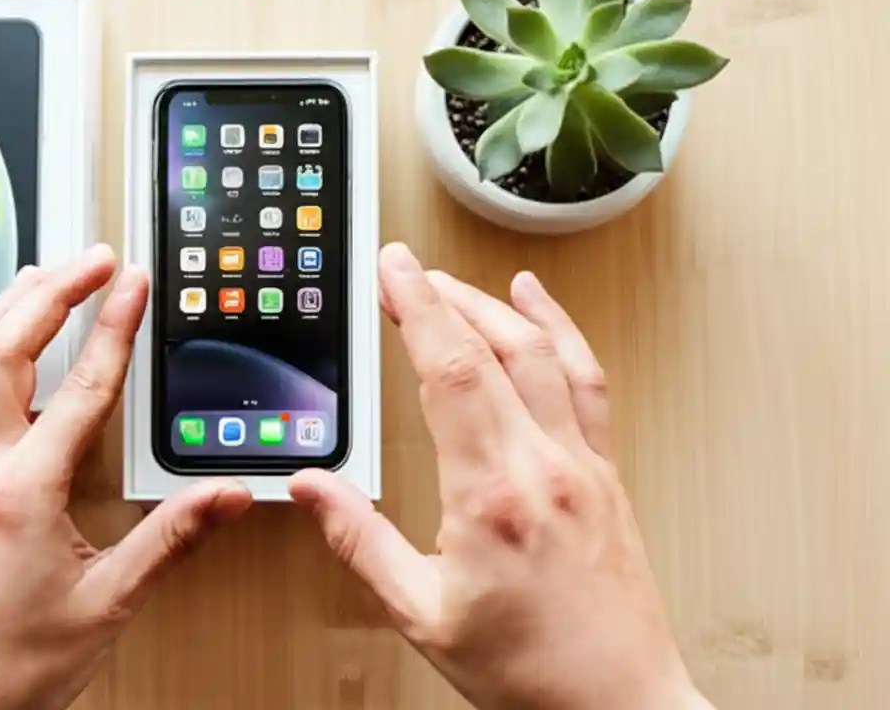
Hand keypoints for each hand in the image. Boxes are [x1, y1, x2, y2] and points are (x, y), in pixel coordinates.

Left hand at [0, 246, 252, 709]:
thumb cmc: (16, 666)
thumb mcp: (110, 602)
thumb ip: (173, 539)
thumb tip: (226, 496)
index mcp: (23, 493)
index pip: (78, 390)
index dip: (112, 329)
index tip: (130, 285)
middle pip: (3, 353)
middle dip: (48, 293)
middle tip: (88, 258)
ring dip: (3, 314)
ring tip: (40, 278)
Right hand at [291, 244, 710, 709]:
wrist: (619, 705)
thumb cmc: (530, 672)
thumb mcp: (421, 614)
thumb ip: (359, 542)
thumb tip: (314, 488)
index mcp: (492, 496)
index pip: (449, 372)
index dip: (417, 308)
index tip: (393, 271)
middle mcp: (545, 467)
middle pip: (493, 348)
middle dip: (443, 295)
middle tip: (406, 267)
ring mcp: (584, 466)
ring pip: (544, 355)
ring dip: (496, 307)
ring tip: (458, 280)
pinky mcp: (606, 476)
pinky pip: (588, 384)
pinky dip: (563, 335)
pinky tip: (543, 313)